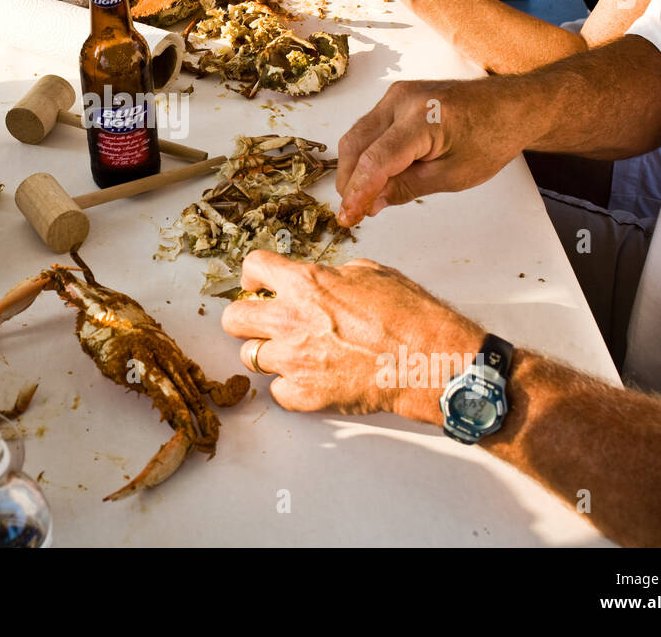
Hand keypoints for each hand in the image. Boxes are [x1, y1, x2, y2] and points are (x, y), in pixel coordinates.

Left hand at [221, 250, 483, 420]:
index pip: (253, 266)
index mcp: (303, 284)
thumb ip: (334, 276)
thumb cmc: (408, 316)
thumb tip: (326, 280)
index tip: (259, 284)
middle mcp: (289, 320)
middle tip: (264, 323)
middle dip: (245, 319)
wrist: (428, 359)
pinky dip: (290, 388)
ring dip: (269, 355)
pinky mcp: (305, 394)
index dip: (255, 275)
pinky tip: (309, 380)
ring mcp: (293, 360)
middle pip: (232, 319)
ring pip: (250, 358)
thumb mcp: (371, 273)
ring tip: (294, 354)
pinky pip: (277, 392)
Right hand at [335, 77, 529, 226]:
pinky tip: (373, 177)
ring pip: (357, 136)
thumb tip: (371, 203)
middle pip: (356, 145)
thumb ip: (407, 188)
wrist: (511, 106)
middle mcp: (403, 99)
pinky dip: (365, 154)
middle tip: (354, 212)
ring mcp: (396, 94)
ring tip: (363, 199)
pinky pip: (369, 128)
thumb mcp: (453, 176)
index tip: (348, 216)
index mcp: (424, 117)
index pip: (376, 159)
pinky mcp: (396, 98)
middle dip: (349, 182)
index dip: (358, 191)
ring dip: (354, 169)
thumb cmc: (492, 137)